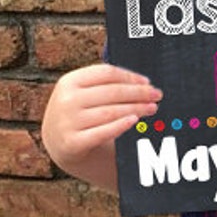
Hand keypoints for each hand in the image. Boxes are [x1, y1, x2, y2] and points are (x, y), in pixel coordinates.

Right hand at [41, 64, 161, 188]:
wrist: (59, 143)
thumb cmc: (80, 112)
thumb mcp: (83, 93)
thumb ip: (106, 84)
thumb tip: (143, 82)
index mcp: (69, 81)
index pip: (106, 73)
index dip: (130, 76)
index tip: (147, 81)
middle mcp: (66, 100)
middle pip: (112, 92)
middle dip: (139, 93)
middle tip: (157, 95)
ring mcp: (67, 122)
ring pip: (111, 111)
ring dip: (136, 108)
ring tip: (152, 108)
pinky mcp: (72, 143)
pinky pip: (103, 132)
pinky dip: (121, 125)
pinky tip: (134, 120)